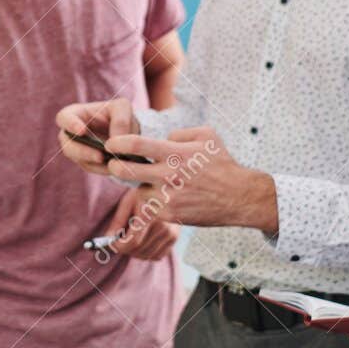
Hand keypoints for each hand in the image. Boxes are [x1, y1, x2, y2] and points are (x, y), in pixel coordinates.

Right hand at [55, 97, 137, 177]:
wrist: (130, 131)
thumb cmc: (120, 113)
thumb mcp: (123, 108)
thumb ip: (119, 121)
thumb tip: (112, 144)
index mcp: (75, 114)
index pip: (63, 118)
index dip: (70, 125)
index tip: (82, 132)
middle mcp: (72, 134)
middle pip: (68, 146)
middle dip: (83, 152)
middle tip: (100, 156)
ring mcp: (78, 150)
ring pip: (80, 160)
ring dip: (95, 163)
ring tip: (112, 163)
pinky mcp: (89, 163)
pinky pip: (93, 168)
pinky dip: (104, 168)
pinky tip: (116, 166)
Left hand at [101, 126, 278, 231]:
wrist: (238, 196)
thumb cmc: (221, 163)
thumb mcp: (206, 135)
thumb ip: (179, 133)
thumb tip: (161, 138)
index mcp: (175, 153)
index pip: (136, 144)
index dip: (117, 143)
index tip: (110, 143)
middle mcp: (169, 174)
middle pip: (125, 170)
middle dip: (114, 166)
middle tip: (113, 164)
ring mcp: (168, 196)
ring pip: (137, 190)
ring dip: (139, 186)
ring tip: (153, 183)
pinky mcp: (169, 214)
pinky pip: (149, 206)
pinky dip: (152, 202)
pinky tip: (164, 197)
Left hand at [101, 185, 179, 260]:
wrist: (170, 189)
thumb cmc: (145, 193)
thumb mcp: (129, 200)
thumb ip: (118, 220)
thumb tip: (108, 237)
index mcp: (151, 213)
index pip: (133, 241)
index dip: (119, 246)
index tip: (111, 243)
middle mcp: (163, 225)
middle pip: (138, 250)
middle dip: (124, 249)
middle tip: (118, 242)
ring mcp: (171, 233)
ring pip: (147, 255)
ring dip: (135, 252)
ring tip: (130, 239)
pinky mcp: (175, 238)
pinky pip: (157, 256)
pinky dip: (147, 253)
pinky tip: (143, 240)